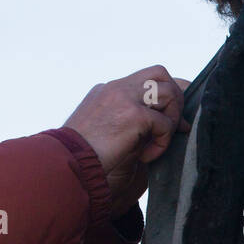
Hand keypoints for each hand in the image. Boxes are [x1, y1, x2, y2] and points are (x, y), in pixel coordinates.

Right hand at [62, 65, 188, 216]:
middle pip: (159, 74)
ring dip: (171, 119)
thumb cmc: (83, 161)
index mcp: (107, 93)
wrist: (67, 169)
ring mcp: (123, 98)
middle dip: (175, 98)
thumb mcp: (106, 132)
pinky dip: (162, 142)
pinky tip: (145, 157)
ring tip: (157, 143)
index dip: (165, 94)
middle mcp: (115, 89)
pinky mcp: (133, 115)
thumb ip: (130, 122)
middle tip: (176, 127)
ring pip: (167, 91)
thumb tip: (166, 125)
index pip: (145, 79)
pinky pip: (164, 123)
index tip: (174, 119)